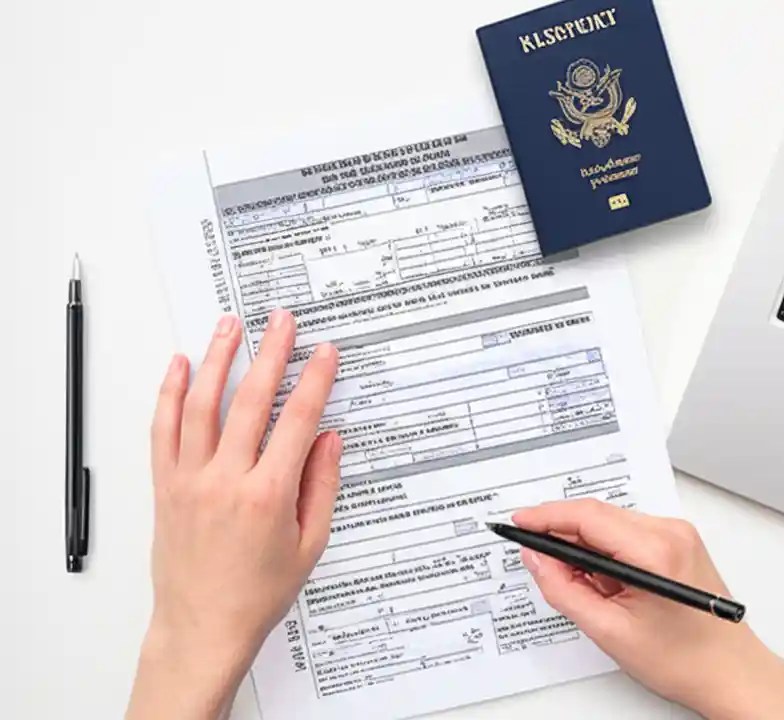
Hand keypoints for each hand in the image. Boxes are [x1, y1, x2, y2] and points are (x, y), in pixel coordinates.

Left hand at [127, 310, 341, 719]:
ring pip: (202, 404)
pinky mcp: (165, 486)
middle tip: (281, 321)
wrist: (203, 626)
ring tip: (230, 327)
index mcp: (268, 495)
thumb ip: (320, 486)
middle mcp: (226, 481)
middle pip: (250, 400)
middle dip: (270, 353)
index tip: (325, 353)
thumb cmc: (258, 593)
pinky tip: (178, 366)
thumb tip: (328, 439)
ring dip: (217, 359)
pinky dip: (169, 393)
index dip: (314, 380)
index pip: (297, 421)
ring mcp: (190, 480)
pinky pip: (163, 430)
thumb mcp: (310, 544)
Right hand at [513, 500, 783, 719]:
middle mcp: (671, 532)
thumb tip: (538, 560)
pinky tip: (605, 585)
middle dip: (563, 535)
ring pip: (612, 524)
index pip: (588, 517)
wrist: (729, 671)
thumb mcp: (610, 630)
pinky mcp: (679, 542)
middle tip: (537, 560)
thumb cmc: (684, 659)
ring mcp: (678, 534)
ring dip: (587, 548)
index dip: (547, 517)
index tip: (519, 523)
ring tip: (583, 589)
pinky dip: (607, 553)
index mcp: (656, 551)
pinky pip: (629, 534)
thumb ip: (565, 590)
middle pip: (599, 516)